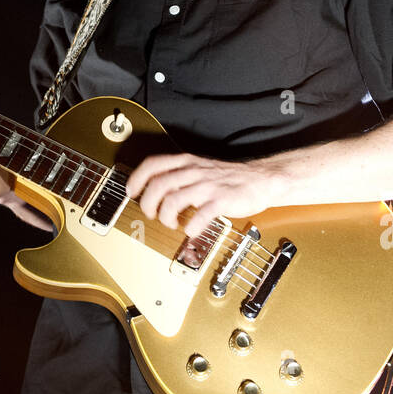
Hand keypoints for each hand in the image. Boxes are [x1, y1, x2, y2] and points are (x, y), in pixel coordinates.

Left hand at [124, 153, 289, 239]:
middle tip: (152, 214)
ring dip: (166, 216)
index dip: (137, 179)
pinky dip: (191, 226)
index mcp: (187, 162)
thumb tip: (153, 189)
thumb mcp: (199, 168)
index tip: (131, 192)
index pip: (153, 164)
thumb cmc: (228, 178)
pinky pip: (201, 215)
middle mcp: (194, 172)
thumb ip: (178, 175)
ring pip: (174, 199)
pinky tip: (191, 230)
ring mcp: (208, 186)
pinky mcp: (222, 201)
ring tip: (172, 223)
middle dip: (149, 203)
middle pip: (159, 185)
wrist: (260, 179)